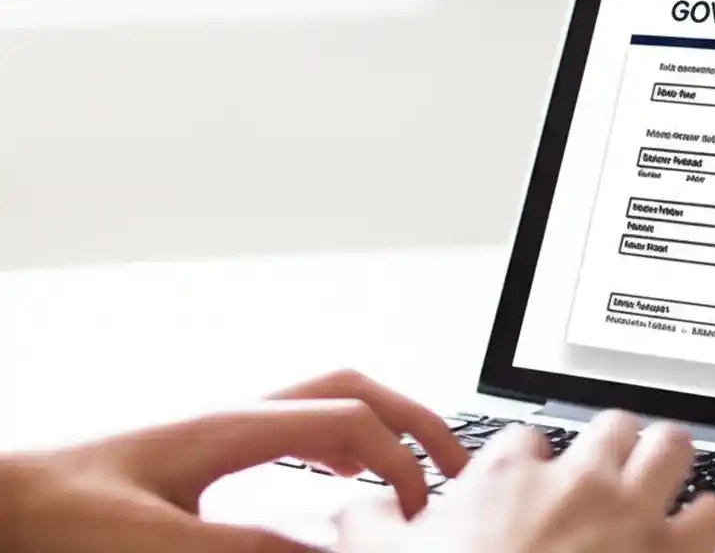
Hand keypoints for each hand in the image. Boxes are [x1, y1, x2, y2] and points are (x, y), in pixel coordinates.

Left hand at [0, 369, 466, 552]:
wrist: (3, 498)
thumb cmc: (61, 510)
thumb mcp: (160, 543)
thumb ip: (251, 545)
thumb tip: (334, 550)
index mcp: (234, 425)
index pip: (350, 417)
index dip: (400, 459)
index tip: (419, 512)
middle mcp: (237, 415)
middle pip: (352, 390)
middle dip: (413, 418)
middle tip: (457, 462)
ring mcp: (225, 428)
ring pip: (328, 404)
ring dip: (382, 430)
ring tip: (416, 470)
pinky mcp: (209, 451)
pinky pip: (297, 431)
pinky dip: (342, 448)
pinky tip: (344, 480)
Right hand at [338, 410, 714, 552]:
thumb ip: (368, 524)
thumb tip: (353, 508)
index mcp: (509, 478)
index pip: (526, 438)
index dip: (529, 460)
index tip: (528, 481)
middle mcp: (575, 481)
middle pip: (614, 425)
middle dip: (614, 444)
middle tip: (609, 468)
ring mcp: (629, 512)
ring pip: (671, 448)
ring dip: (668, 464)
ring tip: (662, 481)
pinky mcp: (672, 550)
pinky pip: (714, 513)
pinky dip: (708, 519)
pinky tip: (697, 530)